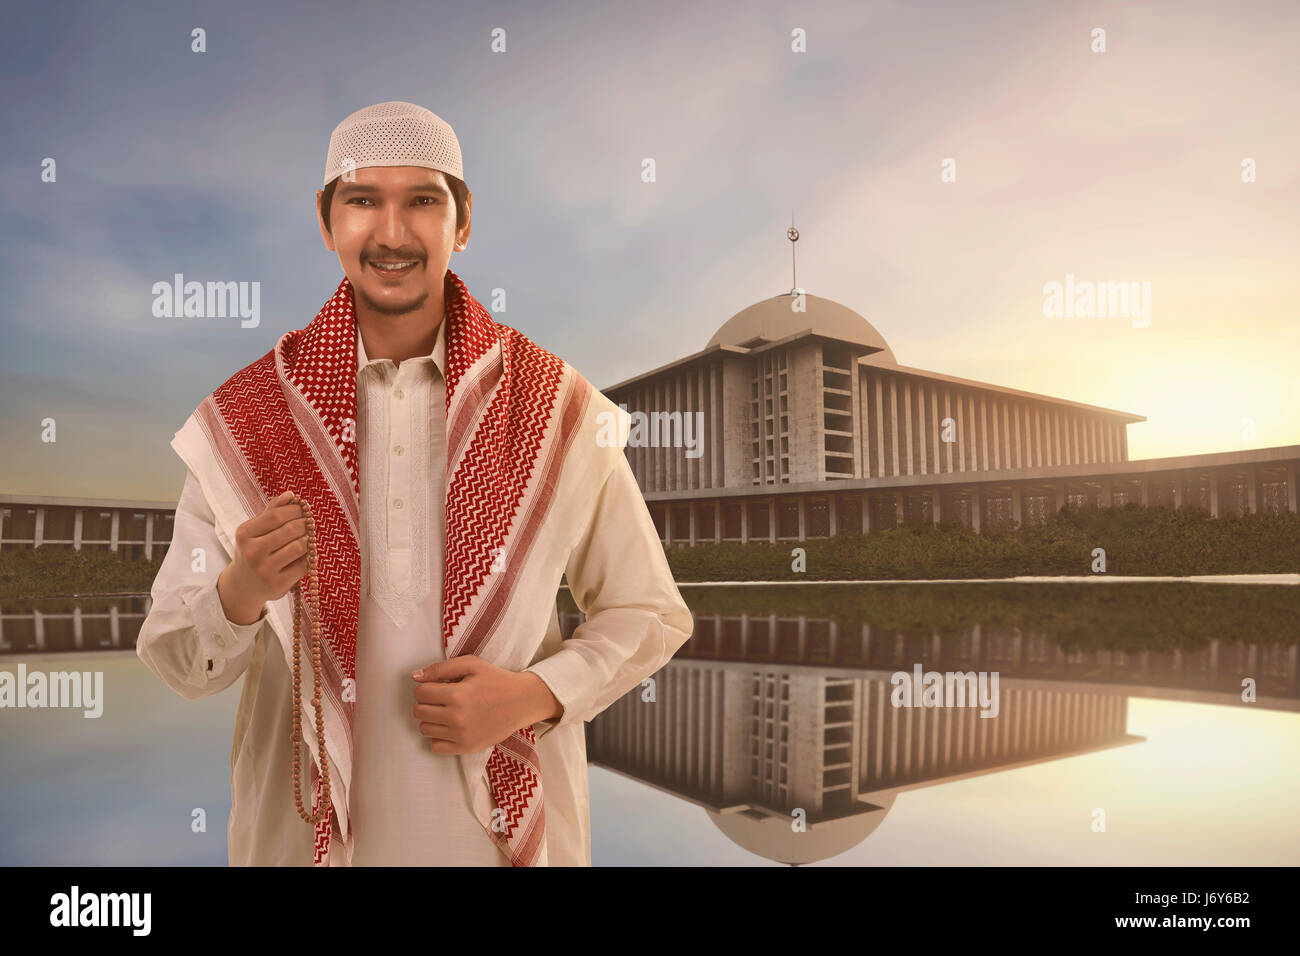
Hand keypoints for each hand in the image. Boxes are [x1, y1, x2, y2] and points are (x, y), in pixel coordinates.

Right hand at [218, 490, 310, 623]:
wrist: (243, 586)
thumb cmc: (253, 551)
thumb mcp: (254, 531)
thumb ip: (271, 512)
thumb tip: (289, 494)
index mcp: (244, 534)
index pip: (276, 515)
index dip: (295, 510)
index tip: (303, 509)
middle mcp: (252, 552)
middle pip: (290, 530)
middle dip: (305, 523)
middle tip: (309, 523)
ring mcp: (265, 570)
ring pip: (299, 546)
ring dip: (308, 540)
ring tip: (307, 538)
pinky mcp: (278, 584)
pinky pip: (303, 565)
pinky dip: (307, 558)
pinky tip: (303, 556)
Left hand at [410, 655, 561, 754]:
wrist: (522, 702)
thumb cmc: (496, 680)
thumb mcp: (471, 664)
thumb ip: (441, 668)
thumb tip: (415, 676)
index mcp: (457, 695)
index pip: (420, 693)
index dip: (426, 687)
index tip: (438, 686)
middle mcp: (456, 718)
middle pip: (418, 712)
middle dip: (427, 702)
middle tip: (442, 699)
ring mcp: (461, 736)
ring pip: (425, 729)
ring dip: (432, 719)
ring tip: (448, 712)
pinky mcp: (466, 748)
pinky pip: (436, 747)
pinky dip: (439, 737)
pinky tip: (451, 727)